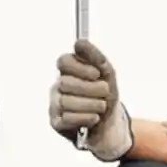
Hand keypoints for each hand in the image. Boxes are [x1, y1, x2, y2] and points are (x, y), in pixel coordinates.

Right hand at [48, 40, 133, 161]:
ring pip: (66, 101)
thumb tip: (79, 42)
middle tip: (104, 93)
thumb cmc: (106, 96)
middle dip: (92, 89)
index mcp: (68, 71)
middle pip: (66, 83)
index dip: (81, 68)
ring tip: (100, 107)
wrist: (112, 124)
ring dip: (92, 105)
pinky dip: (86, 118)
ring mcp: (54, 104)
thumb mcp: (107, 73)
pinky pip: (67, 118)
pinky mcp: (56, 123)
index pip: (63, 62)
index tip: (97, 75)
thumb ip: (95, 56)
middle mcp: (57, 86)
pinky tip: (93, 118)